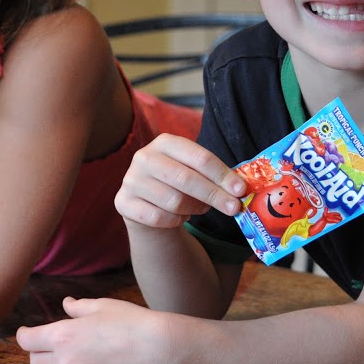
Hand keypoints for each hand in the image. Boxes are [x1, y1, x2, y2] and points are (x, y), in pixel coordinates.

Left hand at [17, 297, 171, 363]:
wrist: (156, 349)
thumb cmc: (130, 322)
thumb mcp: (101, 306)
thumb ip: (78, 307)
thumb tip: (67, 304)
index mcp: (63, 336)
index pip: (27, 341)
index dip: (23, 335)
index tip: (26, 331)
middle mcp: (66, 361)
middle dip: (38, 352)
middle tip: (47, 343)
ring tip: (69, 355)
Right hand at [115, 133, 245, 228]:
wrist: (146, 203)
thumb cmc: (177, 183)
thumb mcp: (193, 171)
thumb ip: (213, 176)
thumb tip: (240, 189)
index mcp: (165, 142)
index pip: (199, 157)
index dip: (222, 175)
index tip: (240, 190)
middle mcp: (144, 157)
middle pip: (187, 179)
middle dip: (215, 195)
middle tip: (234, 208)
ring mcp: (130, 180)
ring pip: (174, 201)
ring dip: (194, 209)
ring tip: (200, 208)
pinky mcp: (123, 202)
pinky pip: (159, 218)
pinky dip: (175, 221)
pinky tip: (179, 216)